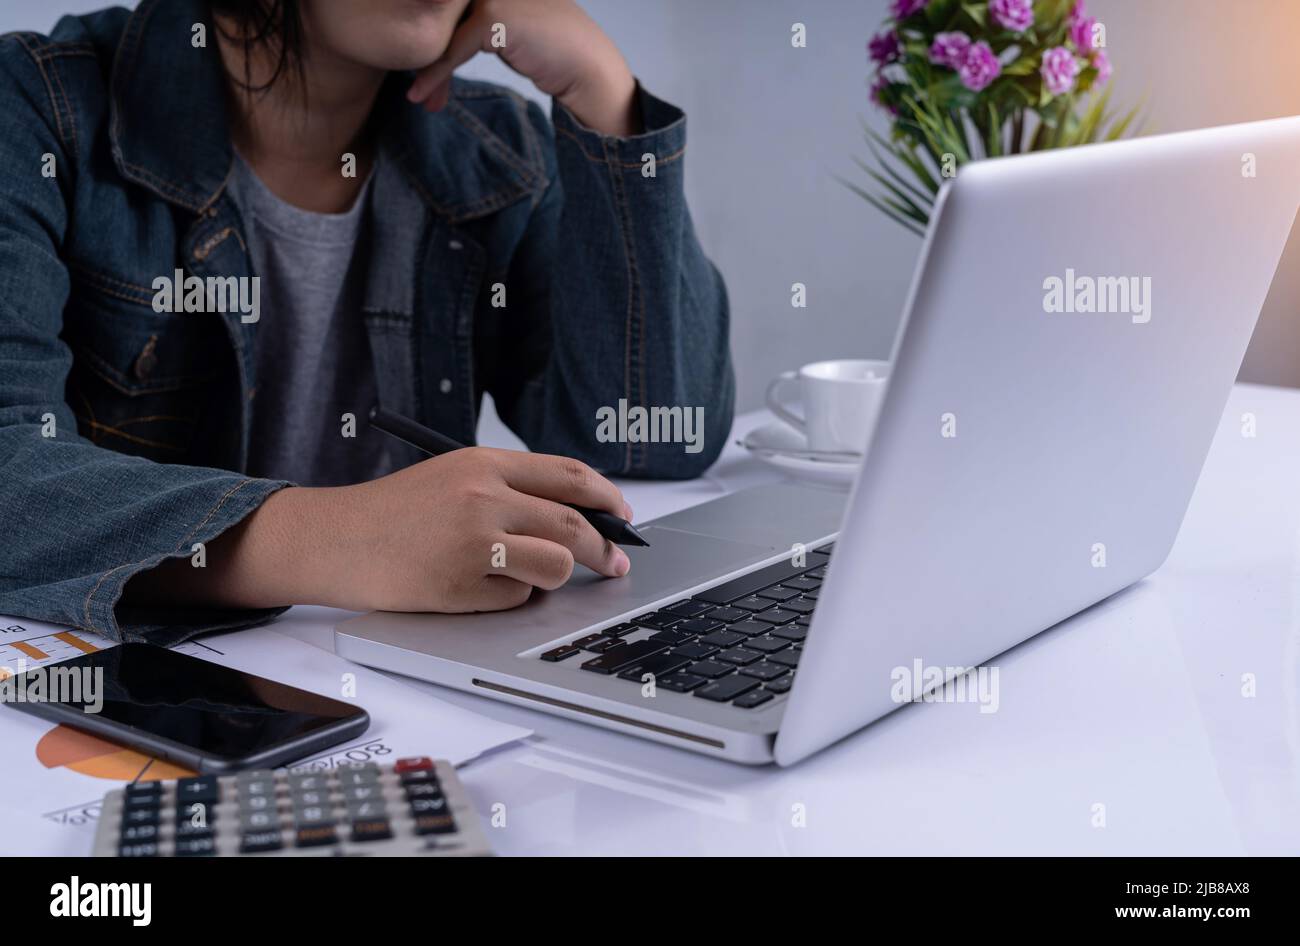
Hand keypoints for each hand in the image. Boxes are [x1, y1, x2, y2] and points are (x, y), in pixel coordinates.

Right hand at [123, 448, 633, 613]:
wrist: (332, 537)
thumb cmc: (393, 512)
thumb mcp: (452, 477)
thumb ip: (508, 488)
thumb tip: (575, 516)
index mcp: (484, 463)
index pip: (570, 476)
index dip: (608, 498)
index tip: (625, 518)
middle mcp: (483, 497)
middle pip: (574, 523)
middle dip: (604, 550)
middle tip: (615, 566)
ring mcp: (472, 542)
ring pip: (554, 566)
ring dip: (553, 578)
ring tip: (526, 577)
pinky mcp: (458, 584)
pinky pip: (515, 600)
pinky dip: (511, 600)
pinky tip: (479, 588)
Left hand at [407, 0, 639, 135]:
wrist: (587, 65)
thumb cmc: (551, 50)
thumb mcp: (505, 28)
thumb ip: (475, 21)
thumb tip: (436, 37)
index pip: (447, 10)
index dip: (432, 41)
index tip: (419, 72)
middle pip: (441, 18)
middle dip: (426, 55)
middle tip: (419, 92)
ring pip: (444, 33)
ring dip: (429, 68)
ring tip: (417, 97)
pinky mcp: (494, 15)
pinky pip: (454, 49)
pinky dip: (435, 73)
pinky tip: (419, 94)